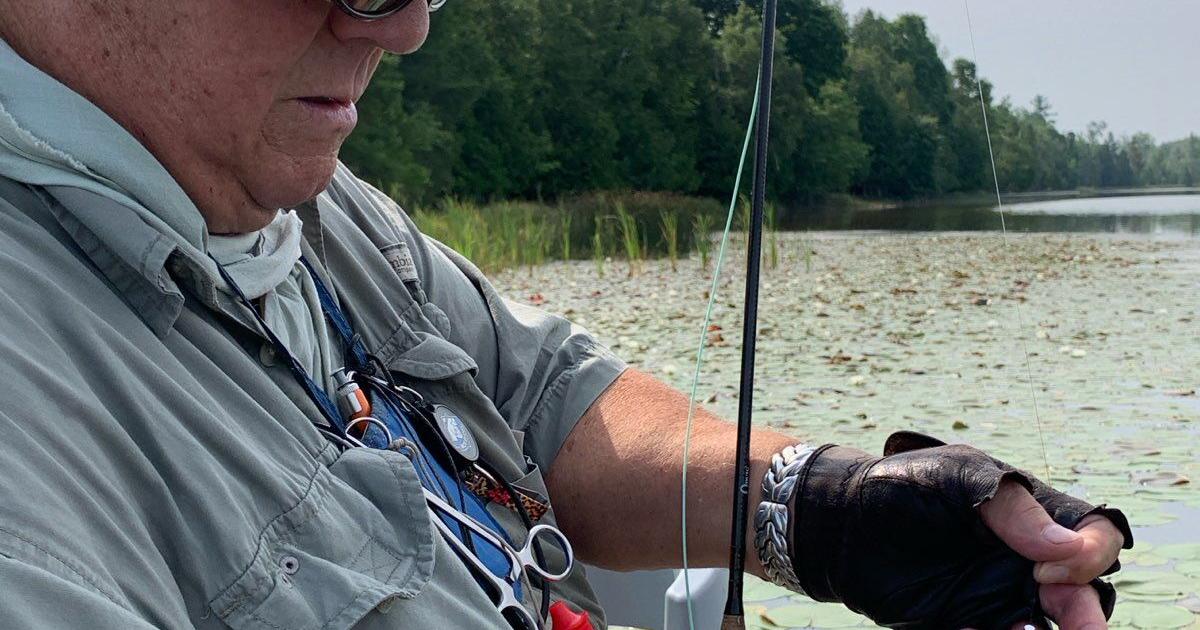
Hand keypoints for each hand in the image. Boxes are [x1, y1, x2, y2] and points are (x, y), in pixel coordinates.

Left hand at [786, 431, 1132, 629]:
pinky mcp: (965, 623)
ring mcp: (997, 597)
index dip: (1089, 558)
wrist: (841, 521)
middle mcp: (1025, 563)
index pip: (1094, 540)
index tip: (1047, 571)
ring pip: (1043, 628)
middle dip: (1085, 620)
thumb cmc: (901, 487)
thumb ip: (1009, 506)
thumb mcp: (953, 477)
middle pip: (1082, 598)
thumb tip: (1067, 548)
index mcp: (1033, 519)